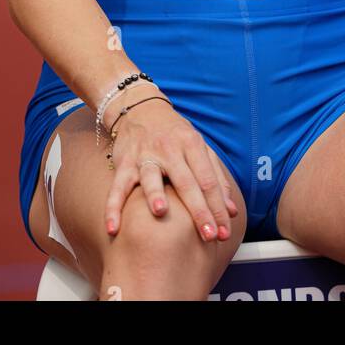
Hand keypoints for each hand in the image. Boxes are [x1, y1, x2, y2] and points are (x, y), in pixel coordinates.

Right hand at [102, 90, 238, 243]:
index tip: (225, 232)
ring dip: (154, 193)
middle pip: (186, 182)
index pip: (208, 180)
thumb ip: (216, 178)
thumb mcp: (199, 148)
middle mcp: (169, 149)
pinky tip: (114, 228)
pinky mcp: (124, 162)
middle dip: (199, 210)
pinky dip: (113, 207)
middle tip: (209, 235)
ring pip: (150, 176)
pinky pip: (118, 187)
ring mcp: (145, 155)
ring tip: (159, 212)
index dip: (218, 207)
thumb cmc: (175, 134)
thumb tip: (231, 211)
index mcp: (192, 145)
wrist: (140, 108)